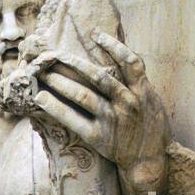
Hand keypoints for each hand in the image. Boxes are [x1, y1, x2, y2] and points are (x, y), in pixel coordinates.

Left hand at [30, 30, 169, 194]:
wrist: (149, 160)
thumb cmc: (150, 129)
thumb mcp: (152, 102)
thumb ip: (138, 84)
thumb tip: (121, 63)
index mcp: (143, 91)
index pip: (130, 61)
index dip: (113, 45)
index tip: (96, 34)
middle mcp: (127, 103)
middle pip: (99, 76)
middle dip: (75, 63)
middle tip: (55, 54)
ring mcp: (112, 120)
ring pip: (83, 95)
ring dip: (61, 82)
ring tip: (44, 74)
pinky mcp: (98, 137)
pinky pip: (73, 119)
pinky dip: (56, 108)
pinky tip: (41, 99)